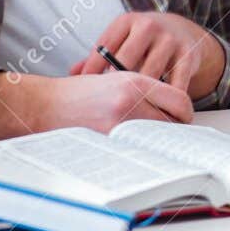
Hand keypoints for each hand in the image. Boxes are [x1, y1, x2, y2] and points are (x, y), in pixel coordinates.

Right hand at [0, 70, 194, 138]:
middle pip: (173, 124)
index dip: (185, 111)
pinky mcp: (107, 143)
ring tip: (151, 142)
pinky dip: (139, 152)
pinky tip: (133, 149)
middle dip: (174, 130)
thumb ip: (145, 90)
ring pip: (156, 140)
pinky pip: (136, 152)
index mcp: (135, 82)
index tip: (181, 115)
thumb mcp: (115, 79)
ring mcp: (119, 125)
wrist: (44, 106)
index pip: (180, 101)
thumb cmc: (78, 93)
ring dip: (158, 143)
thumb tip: (174, 108)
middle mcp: (130, 102)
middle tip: (169, 134)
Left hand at [69, 11, 226, 100]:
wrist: (182, 30)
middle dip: (117, 87)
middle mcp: (148, 26)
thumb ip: (98, 56)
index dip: (93, 73)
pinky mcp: (188, 54)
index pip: (103, 49)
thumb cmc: (142, 41)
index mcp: (126, 21)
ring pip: (151, 74)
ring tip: (131, 116)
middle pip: (126, 62)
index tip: (88, 94)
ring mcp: (170, 39)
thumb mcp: (120, 40)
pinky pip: (176, 83)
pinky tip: (158, 112)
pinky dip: (167, 100)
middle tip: (110, 108)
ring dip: (142, 97)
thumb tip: (73, 74)